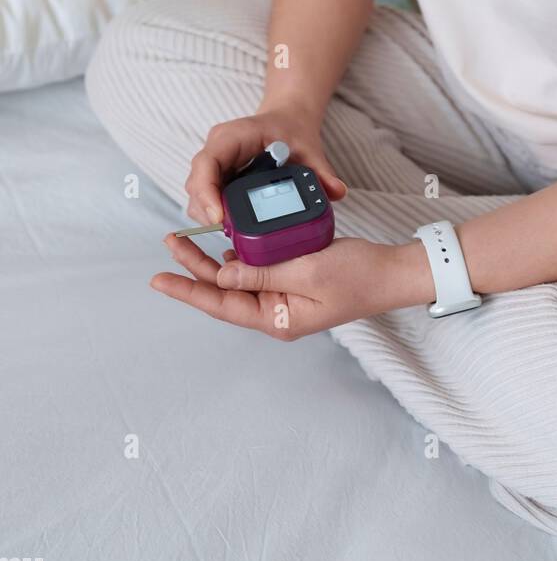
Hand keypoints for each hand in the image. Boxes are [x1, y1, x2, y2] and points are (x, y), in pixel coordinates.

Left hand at [150, 232, 433, 338]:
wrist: (392, 273)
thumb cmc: (357, 275)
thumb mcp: (306, 270)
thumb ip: (263, 271)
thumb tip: (223, 270)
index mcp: (277, 318)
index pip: (222, 304)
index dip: (189, 289)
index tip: (159, 278)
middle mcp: (276, 312)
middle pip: (225, 291)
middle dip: (195, 268)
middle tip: (170, 244)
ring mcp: (285, 299)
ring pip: (239, 279)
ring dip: (214, 260)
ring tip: (188, 241)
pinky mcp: (294, 282)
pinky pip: (258, 271)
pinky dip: (240, 255)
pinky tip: (227, 241)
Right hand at [184, 108, 347, 224]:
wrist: (286, 121)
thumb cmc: (292, 130)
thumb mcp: (308, 150)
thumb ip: (321, 171)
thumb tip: (338, 192)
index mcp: (232, 136)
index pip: (207, 164)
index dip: (207, 192)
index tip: (220, 217)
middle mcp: (216, 148)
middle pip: (197, 183)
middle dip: (208, 210)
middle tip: (230, 233)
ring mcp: (214, 162)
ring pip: (197, 193)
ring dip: (210, 214)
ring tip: (233, 232)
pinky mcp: (216, 175)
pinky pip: (207, 196)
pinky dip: (215, 212)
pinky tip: (233, 226)